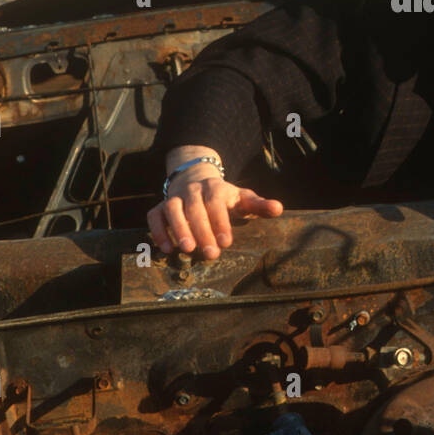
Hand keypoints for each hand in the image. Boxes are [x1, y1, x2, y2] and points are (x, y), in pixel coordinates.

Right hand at [147, 168, 283, 260]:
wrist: (195, 180)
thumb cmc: (224, 197)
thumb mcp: (242, 198)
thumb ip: (259, 205)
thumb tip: (279, 209)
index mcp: (216, 187)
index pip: (216, 202)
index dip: (220, 222)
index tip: (226, 242)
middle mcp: (193, 190)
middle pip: (195, 208)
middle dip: (202, 231)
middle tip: (211, 254)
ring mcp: (174, 197)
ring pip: (172, 208)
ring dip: (178, 229)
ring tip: (187, 249)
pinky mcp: (160, 207)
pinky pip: (154, 216)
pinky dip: (158, 230)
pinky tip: (166, 248)